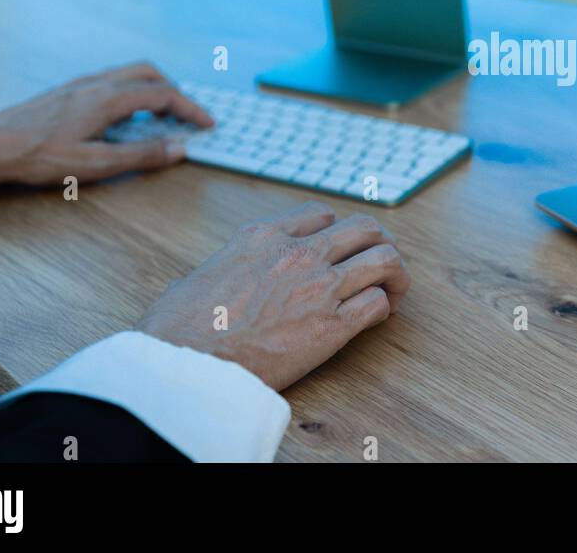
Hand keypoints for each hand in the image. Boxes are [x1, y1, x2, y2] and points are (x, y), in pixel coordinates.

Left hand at [0, 62, 213, 193]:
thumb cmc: (37, 155)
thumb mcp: (96, 163)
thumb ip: (141, 155)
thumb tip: (179, 148)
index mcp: (109, 98)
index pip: (164, 95)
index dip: (191, 109)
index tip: (207, 124)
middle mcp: (97, 83)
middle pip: (150, 74)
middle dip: (176, 91)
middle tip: (189, 115)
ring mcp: (80, 84)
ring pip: (129, 73)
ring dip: (153, 89)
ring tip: (162, 115)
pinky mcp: (67, 91)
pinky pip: (111, 80)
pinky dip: (132, 91)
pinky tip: (124, 115)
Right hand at [135, 202, 409, 390]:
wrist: (187, 363)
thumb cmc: (181, 326)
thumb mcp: (205, 271)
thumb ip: (233, 261)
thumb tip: (232, 274)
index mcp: (264, 235)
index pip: (322, 214)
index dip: (337, 230)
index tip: (340, 248)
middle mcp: (298, 253)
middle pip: (365, 227)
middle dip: (380, 243)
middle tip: (381, 264)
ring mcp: (319, 287)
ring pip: (385, 259)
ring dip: (395, 274)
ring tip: (393, 290)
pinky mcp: (332, 326)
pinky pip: (378, 303)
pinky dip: (384, 308)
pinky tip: (376, 319)